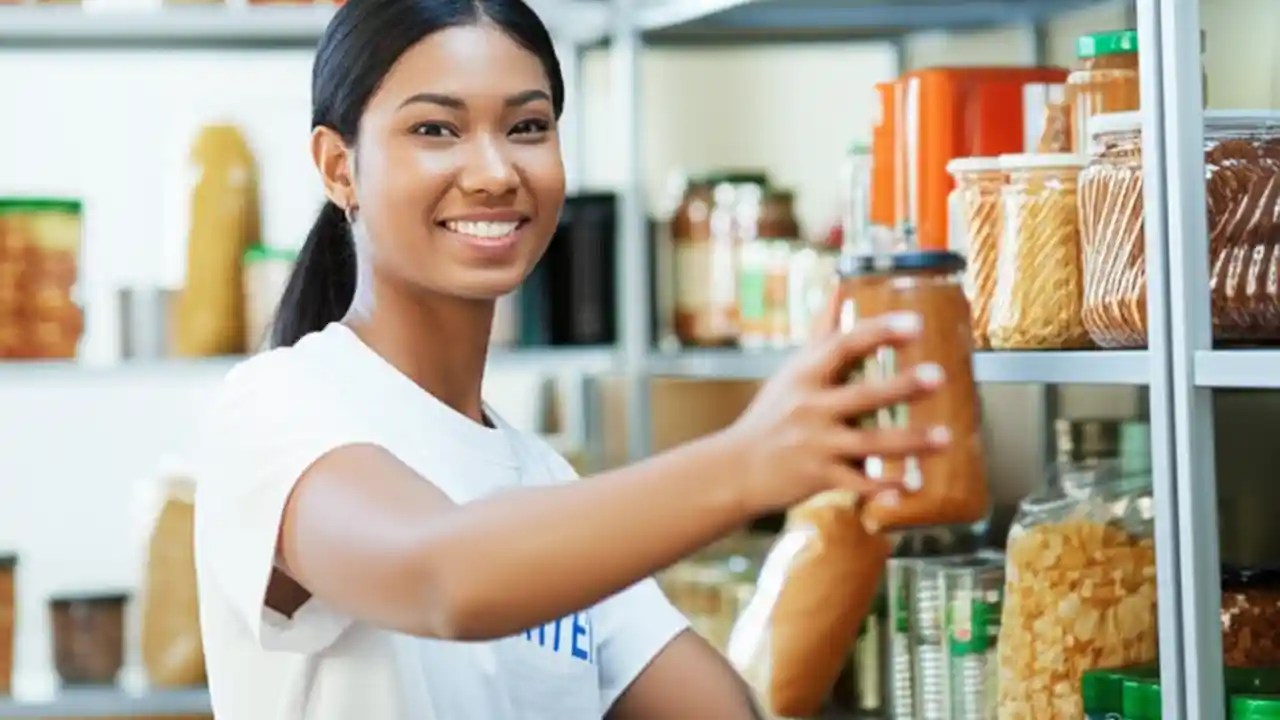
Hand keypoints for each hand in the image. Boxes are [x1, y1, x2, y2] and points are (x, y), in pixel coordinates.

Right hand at [721, 302, 949, 514]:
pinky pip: (859, 483)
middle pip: (863, 395)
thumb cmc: (772, 415)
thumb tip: (839, 288)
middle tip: (940, 376)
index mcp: (806, 375)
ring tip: (946, 437)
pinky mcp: (819, 477)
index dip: (880, 333)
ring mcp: (815, 444)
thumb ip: (822, 333)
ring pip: (870, 442)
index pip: (844, 346)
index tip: (915, 324)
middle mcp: (810, 407)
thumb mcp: (792, 371)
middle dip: (902, 386)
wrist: (737, 468)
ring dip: (910, 441)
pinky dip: (886, 487)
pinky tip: (913, 485)